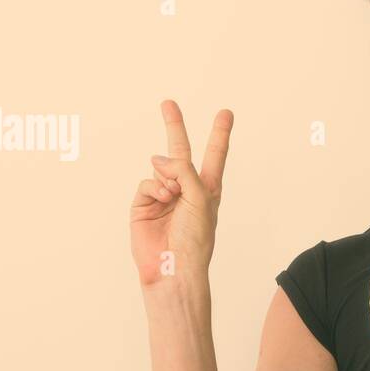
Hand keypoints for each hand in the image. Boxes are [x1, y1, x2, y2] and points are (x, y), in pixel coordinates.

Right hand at [130, 100, 232, 287]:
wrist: (173, 267)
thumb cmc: (195, 239)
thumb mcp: (201, 199)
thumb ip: (184, 171)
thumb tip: (157, 158)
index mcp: (207, 189)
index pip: (215, 155)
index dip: (219, 134)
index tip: (225, 113)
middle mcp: (185, 189)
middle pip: (180, 151)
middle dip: (174, 127)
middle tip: (168, 103)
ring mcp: (162, 195)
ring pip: (161, 167)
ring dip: (168, 177)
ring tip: (173, 197)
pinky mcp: (143, 204)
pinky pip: (147, 182)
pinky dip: (154, 188)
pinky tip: (162, 200)